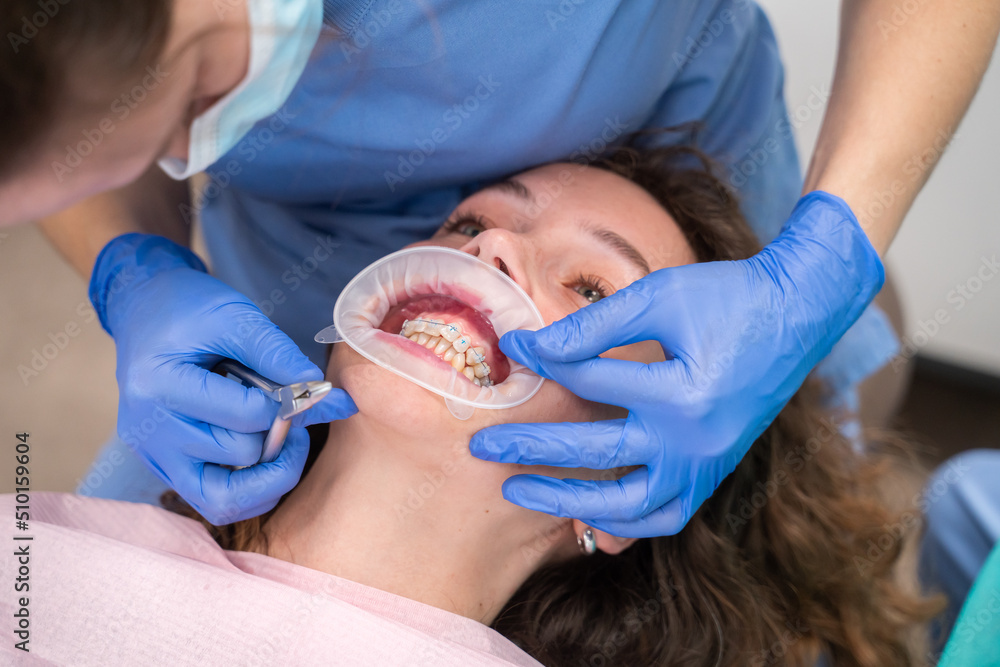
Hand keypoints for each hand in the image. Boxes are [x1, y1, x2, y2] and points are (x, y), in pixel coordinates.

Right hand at [90, 234, 356, 523]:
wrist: (144, 312)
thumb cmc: (188, 309)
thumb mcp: (236, 316)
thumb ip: (281, 356)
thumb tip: (332, 397)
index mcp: (158, 384)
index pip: (244, 414)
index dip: (287, 405)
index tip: (303, 389)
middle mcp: (149, 430)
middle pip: (240, 454)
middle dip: (279, 433)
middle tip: (293, 409)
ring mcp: (152, 455)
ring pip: (226, 496)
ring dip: (270, 471)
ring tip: (285, 439)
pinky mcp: (163, 468)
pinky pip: (213, 502)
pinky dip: (251, 490)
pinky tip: (271, 460)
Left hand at [470, 192, 882, 536]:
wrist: (797, 313)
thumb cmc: (727, 296)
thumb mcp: (659, 295)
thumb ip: (594, 325)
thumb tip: (528, 347)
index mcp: (681, 394)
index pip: (591, 383)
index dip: (544, 362)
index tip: (507, 351)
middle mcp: (695, 441)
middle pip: (596, 456)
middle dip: (530, 451)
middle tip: (480, 448)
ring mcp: (708, 464)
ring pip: (628, 506)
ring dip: (570, 503)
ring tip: (519, 493)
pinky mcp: (715, 470)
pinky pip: (666, 515)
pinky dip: (627, 521)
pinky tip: (589, 515)